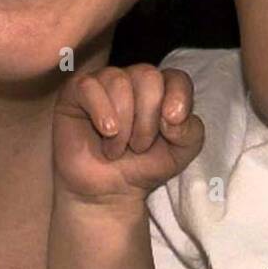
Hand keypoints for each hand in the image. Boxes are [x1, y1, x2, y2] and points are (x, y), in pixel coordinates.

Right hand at [53, 64, 203, 204]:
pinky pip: (89, 86)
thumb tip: (172, 114)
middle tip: (138, 146)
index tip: (171, 125)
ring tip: (118, 148)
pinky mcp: (76, 92)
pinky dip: (101, 112)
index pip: (176, 77)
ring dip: (123, 124)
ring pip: (119, 82)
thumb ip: (191, 131)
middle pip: (148, 77)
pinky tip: (106, 133)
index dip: (178, 98)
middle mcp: (133, 79)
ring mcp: (104, 82)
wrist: (108, 192)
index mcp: (162, 89)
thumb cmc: (143, 167)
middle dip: (147, 119)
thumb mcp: (180, 154)